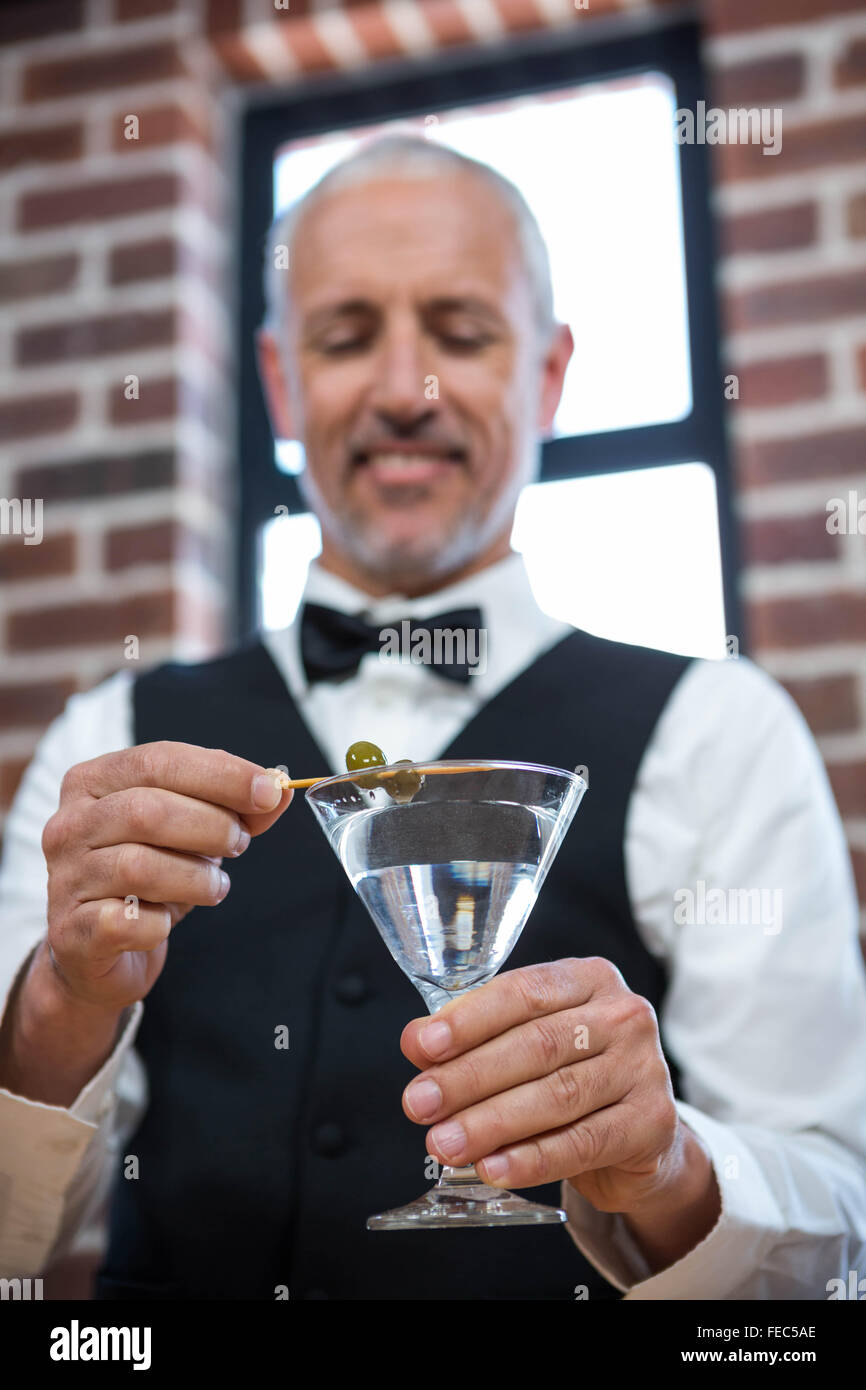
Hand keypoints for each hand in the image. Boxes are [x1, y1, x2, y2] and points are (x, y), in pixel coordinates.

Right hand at [40, 741, 291, 1011]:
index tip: (268, 791)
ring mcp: (65, 879)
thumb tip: (280, 790)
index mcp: (93, 782)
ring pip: (138, 866)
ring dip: (195, 877)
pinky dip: (158, 923)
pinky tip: (166, 921)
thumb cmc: (146, 879)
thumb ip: (233, 808)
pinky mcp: (71, 932)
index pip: (158, 760)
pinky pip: (124, 922)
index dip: (220, 774)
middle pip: (148, 811)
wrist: (97, 951)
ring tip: (215, 885)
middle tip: (239, 843)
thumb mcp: (190, 833)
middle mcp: (68, 825)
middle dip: (210, 826)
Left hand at [401, 958, 719, 1264]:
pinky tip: (492, 1169)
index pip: (524, 991)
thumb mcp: (525, 1044)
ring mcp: (645, 1067)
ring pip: (557, 1095)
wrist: (640, 1136)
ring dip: (492, 1123)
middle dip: (470, 1076)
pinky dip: (532, 1160)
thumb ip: (474, 1038)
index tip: (422, 1046)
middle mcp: (623, 1015)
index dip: (470, 1018)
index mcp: (588, 979)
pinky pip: (583, 1143)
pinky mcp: (653, 1123)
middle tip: (419, 1104)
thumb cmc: (572, 1075)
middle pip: (537, 1045)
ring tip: (444, 1143)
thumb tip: (416, 1042)